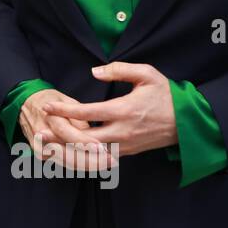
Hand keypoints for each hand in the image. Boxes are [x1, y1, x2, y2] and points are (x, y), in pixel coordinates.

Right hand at [18, 88, 107, 172]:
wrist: (27, 105)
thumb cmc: (51, 101)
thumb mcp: (67, 102)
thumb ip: (79, 119)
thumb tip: (95, 136)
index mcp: (50, 118)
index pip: (68, 134)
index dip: (86, 143)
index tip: (103, 149)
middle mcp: (42, 135)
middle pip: (68, 154)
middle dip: (92, 160)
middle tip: (112, 161)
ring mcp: (40, 147)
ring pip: (67, 162)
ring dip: (89, 165)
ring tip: (107, 164)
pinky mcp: (41, 154)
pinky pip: (63, 163)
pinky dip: (79, 165)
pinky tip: (94, 164)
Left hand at [55, 62, 178, 156]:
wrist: (188, 122)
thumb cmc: (166, 95)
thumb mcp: (147, 74)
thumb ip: (119, 70)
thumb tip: (95, 71)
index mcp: (124, 110)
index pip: (87, 112)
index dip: (65, 110)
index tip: (47, 106)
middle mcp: (122, 131)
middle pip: (83, 138)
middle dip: (60, 135)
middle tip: (39, 130)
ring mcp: (125, 145)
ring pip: (91, 152)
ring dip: (69, 148)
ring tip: (48, 144)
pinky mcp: (128, 153)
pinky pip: (101, 157)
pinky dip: (84, 155)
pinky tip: (70, 150)